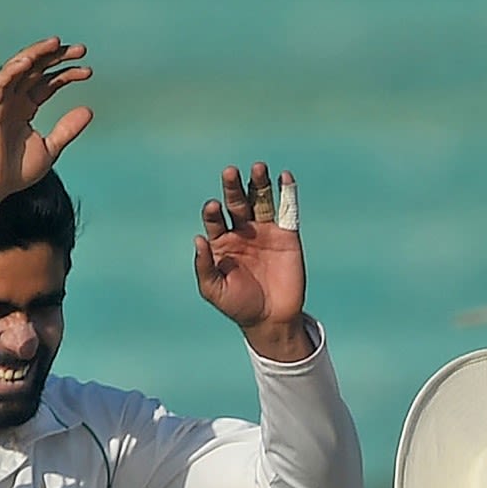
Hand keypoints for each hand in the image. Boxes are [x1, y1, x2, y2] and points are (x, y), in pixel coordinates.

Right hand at [0, 39, 92, 253]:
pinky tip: (29, 60)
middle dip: (57, 56)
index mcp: (26, 106)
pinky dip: (14, 69)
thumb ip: (67, 129)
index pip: (48, 82)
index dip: (67, 73)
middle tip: (81, 50)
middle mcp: (13, 99)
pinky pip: (1, 81)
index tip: (87, 70)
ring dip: (36, 53)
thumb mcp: (50, 148)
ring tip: (56, 43)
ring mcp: (1, 100)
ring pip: (19, 68)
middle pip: (36, 69)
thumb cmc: (16, 171)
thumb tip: (88, 110)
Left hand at [194, 165, 311, 360]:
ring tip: (257, 167)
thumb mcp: (215, 291)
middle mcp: (242, 231)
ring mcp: (265, 231)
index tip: (213, 207)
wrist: (271, 320)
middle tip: (230, 172)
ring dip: (259, 183)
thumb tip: (198, 239)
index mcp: (222, 242)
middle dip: (233, 188)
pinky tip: (284, 176)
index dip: (213, 212)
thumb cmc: (239, 306)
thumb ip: (205, 267)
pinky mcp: (287, 235)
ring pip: (260, 200)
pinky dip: (287, 192)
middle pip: (236, 202)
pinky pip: (287, 209)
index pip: (215, 219)